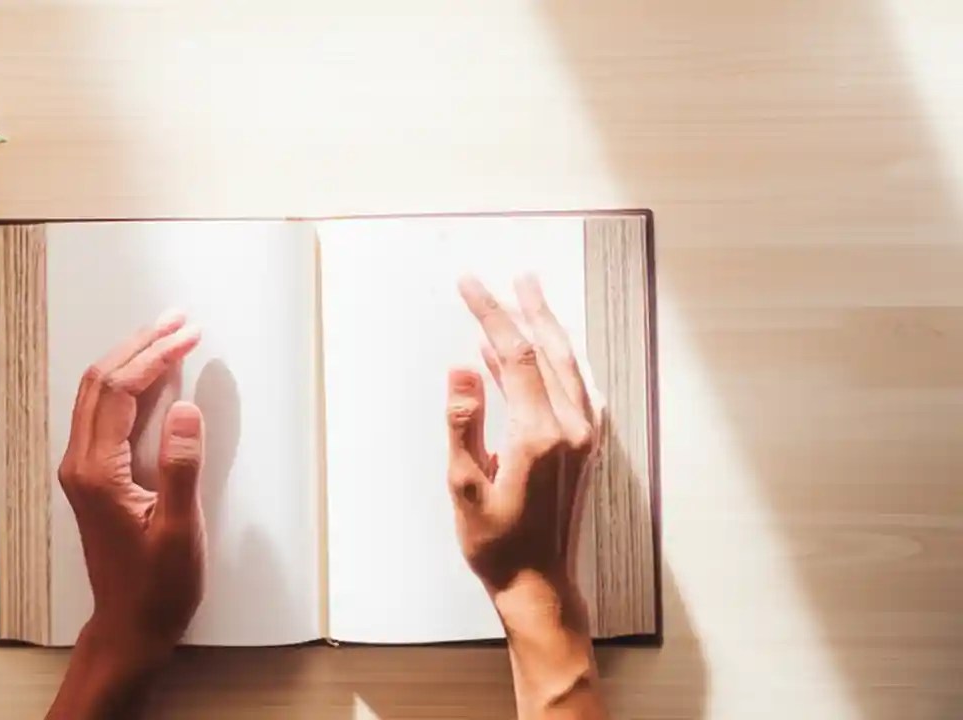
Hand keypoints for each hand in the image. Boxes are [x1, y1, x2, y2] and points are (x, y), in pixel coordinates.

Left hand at [47, 312, 204, 719]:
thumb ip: (181, 467)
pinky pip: (105, 415)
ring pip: (99, 396)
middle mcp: (80, 465)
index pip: (119, 392)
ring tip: (168, 336)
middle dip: (140, 345)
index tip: (188, 335)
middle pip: (101, 383)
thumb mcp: (179, 530)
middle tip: (178, 320)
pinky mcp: (93, 478)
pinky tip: (153, 379)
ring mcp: (82, 471)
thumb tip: (184, 410)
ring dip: (132, 361)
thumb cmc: (156, 588)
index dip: (154, 357)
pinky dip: (129, 386)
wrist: (129, 627)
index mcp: (97, 473)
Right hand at [448, 275, 606, 718]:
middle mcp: (572, 429)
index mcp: (541, 434)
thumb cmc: (497, 543)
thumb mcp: (464, 485)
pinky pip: (579, 388)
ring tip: (530, 298)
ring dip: (549, 328)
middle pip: (550, 350)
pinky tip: (549, 354)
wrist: (539, 583)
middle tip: (508, 277)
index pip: (514, 355)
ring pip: (570, 365)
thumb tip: (460, 371)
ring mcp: (586, 437)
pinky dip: (561, 362)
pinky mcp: (588, 447)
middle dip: (525, 310)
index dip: (491, 315)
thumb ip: (463, 424)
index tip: (471, 285)